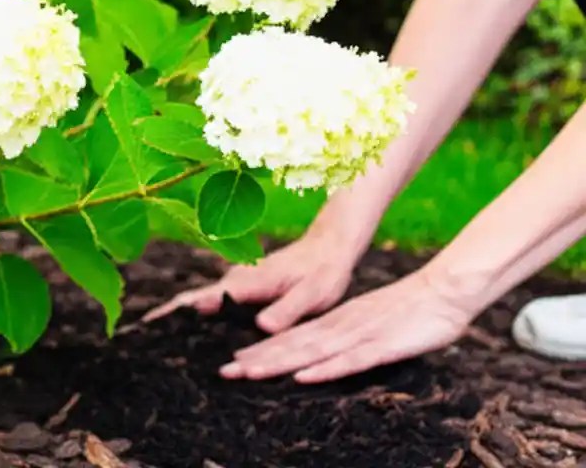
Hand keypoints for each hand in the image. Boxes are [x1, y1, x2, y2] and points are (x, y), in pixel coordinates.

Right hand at [144, 228, 359, 333]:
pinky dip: (198, 318)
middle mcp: (233, 283)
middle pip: (191, 302)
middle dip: (164, 320)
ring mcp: (235, 285)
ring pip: (200, 304)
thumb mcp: (313, 294)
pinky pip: (214, 305)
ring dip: (179, 320)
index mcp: (244, 285)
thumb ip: (287, 310)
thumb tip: (261, 328)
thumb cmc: (323, 272)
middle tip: (137, 342)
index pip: (199, 299)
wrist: (329, 247)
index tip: (145, 325)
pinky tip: (194, 337)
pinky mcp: (242, 290)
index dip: (172, 313)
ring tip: (155, 345)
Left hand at [219, 269, 479, 382]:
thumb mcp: (366, 323)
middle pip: (292, 346)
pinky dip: (325, 369)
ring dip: (279, 363)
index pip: (292, 339)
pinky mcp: (380, 346)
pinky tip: (302, 376)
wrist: (443, 291)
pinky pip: (349, 361)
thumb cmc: (407, 310)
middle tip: (225, 372)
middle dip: (258, 360)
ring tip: (248, 372)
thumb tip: (320, 351)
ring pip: (311, 352)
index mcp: (335, 322)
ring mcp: (358, 336)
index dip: (262, 351)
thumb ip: (343, 335)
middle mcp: (339, 327)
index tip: (235, 362)